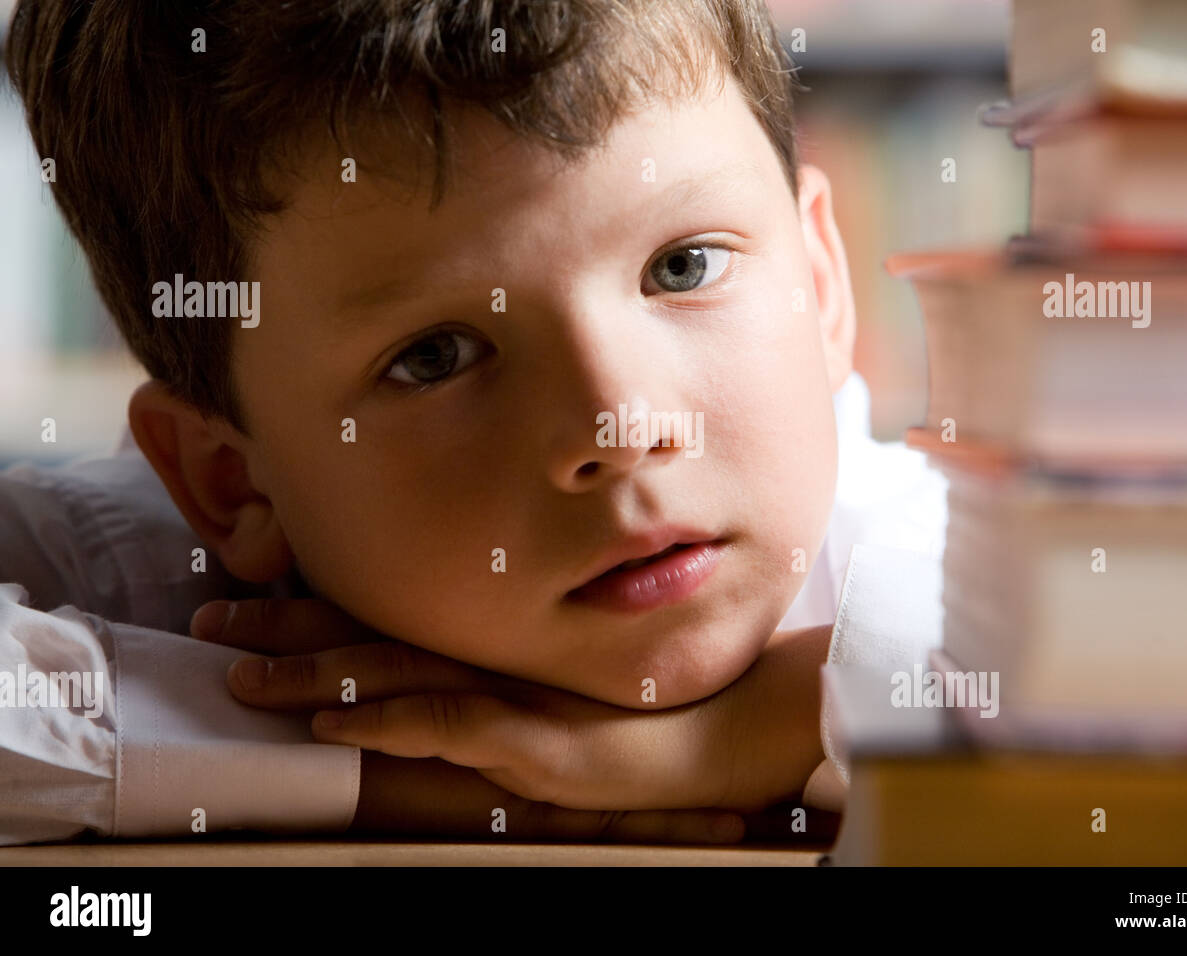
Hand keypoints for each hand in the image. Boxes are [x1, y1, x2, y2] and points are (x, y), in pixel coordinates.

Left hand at [192, 598, 832, 813]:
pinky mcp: (527, 738)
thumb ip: (503, 681)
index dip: (313, 611)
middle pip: (368, 636)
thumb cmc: (640, 714)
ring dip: (311, 676)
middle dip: (283, 630)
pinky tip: (337, 724)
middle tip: (209, 619)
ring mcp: (504, 694)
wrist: (715, 733)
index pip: (384, 619)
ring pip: (390, 675)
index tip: (248, 600)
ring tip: (241, 676)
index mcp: (488, 644)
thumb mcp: (562, 690)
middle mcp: (486, 657)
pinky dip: (386, 723)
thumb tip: (428, 686)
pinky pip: (445, 723)